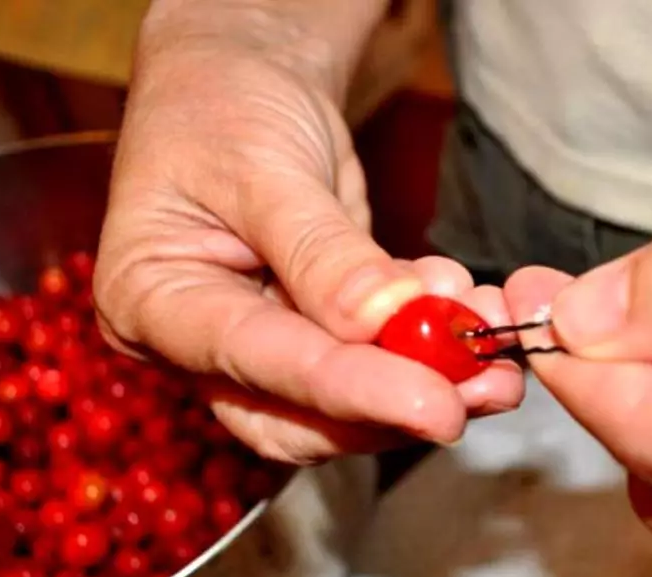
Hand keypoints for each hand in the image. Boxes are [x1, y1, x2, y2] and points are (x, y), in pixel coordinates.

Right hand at [93, 34, 522, 463]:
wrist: (242, 85)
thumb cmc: (224, 108)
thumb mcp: (264, 166)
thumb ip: (321, 251)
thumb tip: (384, 321)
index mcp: (154, 303)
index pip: (256, 363)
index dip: (350, 389)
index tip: (434, 402)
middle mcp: (203, 344)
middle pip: (298, 416)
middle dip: (396, 408)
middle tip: (483, 389)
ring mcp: (262, 345)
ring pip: (346, 403)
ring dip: (430, 381)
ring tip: (497, 352)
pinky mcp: (316, 335)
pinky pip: (376, 360)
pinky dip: (432, 347)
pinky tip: (474, 313)